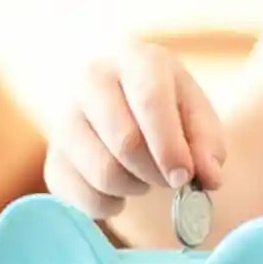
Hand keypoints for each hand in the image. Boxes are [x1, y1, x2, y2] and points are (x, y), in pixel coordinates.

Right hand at [44, 42, 226, 217]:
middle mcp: (90, 80)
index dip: (169, 145)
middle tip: (169, 178)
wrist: (122, 110)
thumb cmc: (167, 110)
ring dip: (135, 188)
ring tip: (144, 177)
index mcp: (132, 58)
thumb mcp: (196, 116)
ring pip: (104, 173)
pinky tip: (120, 190)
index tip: (184, 176)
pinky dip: (111, 205)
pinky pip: (84, 198)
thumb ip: (208, 144)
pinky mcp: (54, 158)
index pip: (149, 100)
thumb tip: (209, 178)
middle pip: (125, 142)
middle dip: (156, 172)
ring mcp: (64, 118)